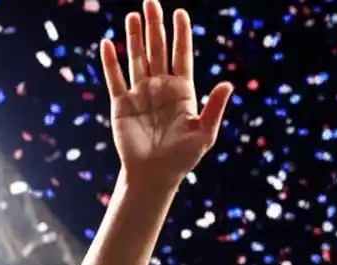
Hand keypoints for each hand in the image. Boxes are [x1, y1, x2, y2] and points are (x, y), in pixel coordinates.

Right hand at [100, 0, 233, 185]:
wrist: (155, 176)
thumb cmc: (183, 158)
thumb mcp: (205, 133)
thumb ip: (215, 107)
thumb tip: (228, 84)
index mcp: (183, 91)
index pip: (181, 55)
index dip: (181, 33)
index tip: (180, 12)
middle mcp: (161, 87)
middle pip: (158, 49)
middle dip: (155, 25)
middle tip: (151, 1)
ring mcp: (140, 94)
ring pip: (137, 58)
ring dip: (134, 37)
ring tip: (133, 15)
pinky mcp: (121, 104)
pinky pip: (115, 78)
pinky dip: (110, 61)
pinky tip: (108, 43)